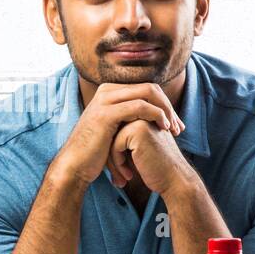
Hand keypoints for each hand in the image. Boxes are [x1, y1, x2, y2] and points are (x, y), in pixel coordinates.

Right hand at [52, 83, 185, 188]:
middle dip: (168, 106)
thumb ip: (130, 119)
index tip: (175, 124)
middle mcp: (107, 91)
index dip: (164, 104)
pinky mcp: (107, 113)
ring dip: (166, 110)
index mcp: (109, 92)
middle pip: (149, 87)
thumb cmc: (96, 152)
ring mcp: (105, 100)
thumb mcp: (115, 130)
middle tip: (179, 127)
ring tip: (173, 129)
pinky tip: (163, 128)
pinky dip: (156, 115)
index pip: (145, 89)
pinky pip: (140, 106)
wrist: (75, 165)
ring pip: (148, 93)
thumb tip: (152, 117)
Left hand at [109, 119, 195, 198]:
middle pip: (110, 133)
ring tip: (122, 177)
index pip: (114, 130)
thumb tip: (99, 140)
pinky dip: (118, 163)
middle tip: (118, 177)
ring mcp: (141, 119)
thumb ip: (122, 139)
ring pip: (110, 139)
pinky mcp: (138, 130)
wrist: (175, 181)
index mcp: (143, 114)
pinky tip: (129, 175)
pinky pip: (114, 146)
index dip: (114, 153)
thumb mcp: (138, 149)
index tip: (120, 171)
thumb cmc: (156, 169)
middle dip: (111, 157)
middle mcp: (142, 112)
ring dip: (113, 162)